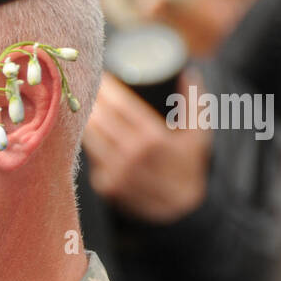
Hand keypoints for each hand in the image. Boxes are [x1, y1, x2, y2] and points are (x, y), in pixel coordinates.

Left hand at [82, 72, 210, 223]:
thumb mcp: (198, 133)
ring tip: (82, 102)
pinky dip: (88, 142)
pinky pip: (91, 157)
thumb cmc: (189, 165)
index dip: (107, 87)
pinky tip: (84, 128)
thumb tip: (188, 71)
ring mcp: (116, 172)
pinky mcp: (106, 185)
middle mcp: (132, 155)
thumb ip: (195, 101)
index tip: (101, 74)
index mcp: (154, 138)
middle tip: (87, 84)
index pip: (121, 105)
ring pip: (89, 136)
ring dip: (84, 117)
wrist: (182, 210)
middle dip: (91, 98)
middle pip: (100, 118)